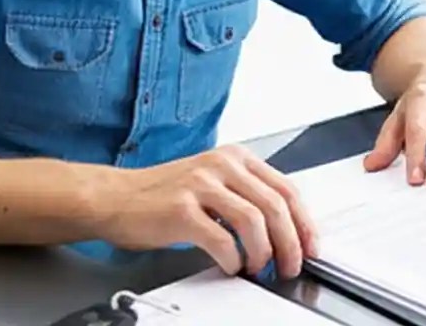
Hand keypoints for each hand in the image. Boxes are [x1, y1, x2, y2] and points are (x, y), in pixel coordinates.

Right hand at [99, 145, 317, 279]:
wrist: (115, 198)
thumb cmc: (163, 196)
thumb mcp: (213, 184)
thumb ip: (246, 197)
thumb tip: (285, 231)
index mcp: (235, 157)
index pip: (286, 188)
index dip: (304, 222)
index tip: (310, 246)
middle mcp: (221, 165)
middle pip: (275, 206)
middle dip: (290, 243)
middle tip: (290, 266)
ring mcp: (201, 185)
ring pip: (253, 222)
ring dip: (262, 254)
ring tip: (257, 268)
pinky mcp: (181, 209)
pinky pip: (222, 239)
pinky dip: (233, 259)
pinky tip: (231, 266)